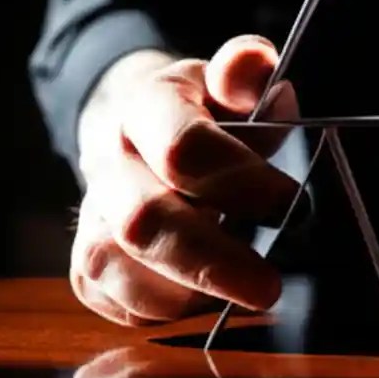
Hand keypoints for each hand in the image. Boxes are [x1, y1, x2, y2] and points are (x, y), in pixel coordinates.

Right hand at [71, 35, 300, 324]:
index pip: (183, 149)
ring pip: (113, 267)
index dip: (240, 181)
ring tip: (237, 296)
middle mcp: (109, 163)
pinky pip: (111, 301)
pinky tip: (203, 305)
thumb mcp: (230, 84)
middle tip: (269, 288)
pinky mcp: (89, 265)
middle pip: (144, 220)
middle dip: (211, 261)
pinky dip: (158, 313)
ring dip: (181, 294)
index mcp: (146, 108)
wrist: (143, 134)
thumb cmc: (208, 116)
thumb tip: (253, 64)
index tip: (290, 203)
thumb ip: (245, 72)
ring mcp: (93, 216)